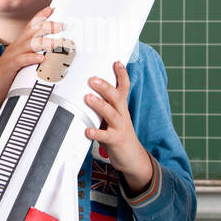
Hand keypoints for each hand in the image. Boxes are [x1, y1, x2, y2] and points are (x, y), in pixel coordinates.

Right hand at [0, 7, 59, 134]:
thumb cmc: (7, 78)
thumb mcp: (21, 64)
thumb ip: (32, 56)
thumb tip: (50, 54)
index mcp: (18, 45)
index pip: (30, 26)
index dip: (40, 16)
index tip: (52, 9)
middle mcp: (15, 47)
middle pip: (33, 32)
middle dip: (48, 26)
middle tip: (62, 24)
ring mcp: (12, 57)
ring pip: (30, 44)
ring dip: (44, 42)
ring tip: (57, 43)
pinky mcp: (10, 68)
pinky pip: (22, 60)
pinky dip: (32, 58)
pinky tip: (41, 58)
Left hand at [84, 62, 152, 194]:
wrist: (133, 158)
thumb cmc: (118, 134)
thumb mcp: (114, 117)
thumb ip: (105, 105)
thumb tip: (88, 90)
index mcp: (122, 107)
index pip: (124, 88)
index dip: (122, 75)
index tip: (116, 62)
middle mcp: (122, 115)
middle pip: (116, 97)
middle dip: (105, 87)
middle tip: (92, 79)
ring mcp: (120, 127)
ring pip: (111, 114)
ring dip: (100, 105)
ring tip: (88, 98)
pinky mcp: (116, 141)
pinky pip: (106, 136)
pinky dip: (97, 133)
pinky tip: (87, 131)